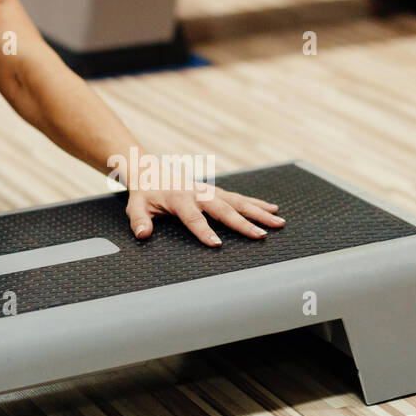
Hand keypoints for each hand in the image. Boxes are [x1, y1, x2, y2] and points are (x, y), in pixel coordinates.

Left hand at [126, 183, 284, 245]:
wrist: (151, 171)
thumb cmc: (145, 193)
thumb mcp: (135, 206)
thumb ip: (139, 220)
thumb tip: (143, 234)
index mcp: (179, 199)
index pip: (193, 218)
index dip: (203, 231)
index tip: (216, 244)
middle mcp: (199, 194)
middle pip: (224, 209)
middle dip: (244, 223)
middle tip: (262, 235)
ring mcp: (210, 192)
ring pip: (238, 202)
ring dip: (259, 212)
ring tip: (279, 222)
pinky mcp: (216, 192)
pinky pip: (239, 198)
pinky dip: (257, 204)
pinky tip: (273, 209)